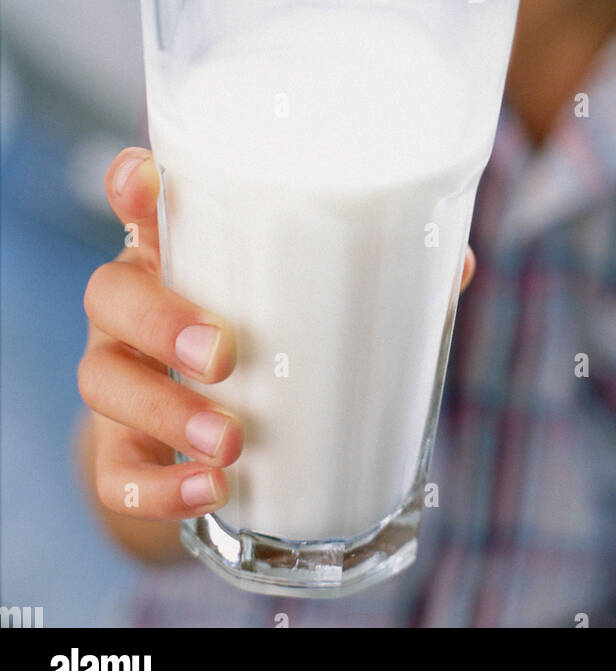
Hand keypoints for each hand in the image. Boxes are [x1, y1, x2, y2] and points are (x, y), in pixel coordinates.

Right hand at [79, 147, 475, 523]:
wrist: (220, 450)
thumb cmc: (271, 347)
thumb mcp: (309, 304)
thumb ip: (381, 277)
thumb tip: (456, 262)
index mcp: (181, 254)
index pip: (137, 201)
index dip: (132, 183)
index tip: (146, 179)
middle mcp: (137, 308)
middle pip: (110, 292)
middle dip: (160, 320)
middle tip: (223, 355)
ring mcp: (118, 379)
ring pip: (104, 381)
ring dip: (165, 412)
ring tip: (230, 442)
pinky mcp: (116, 454)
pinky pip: (113, 472)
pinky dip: (159, 488)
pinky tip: (210, 491)